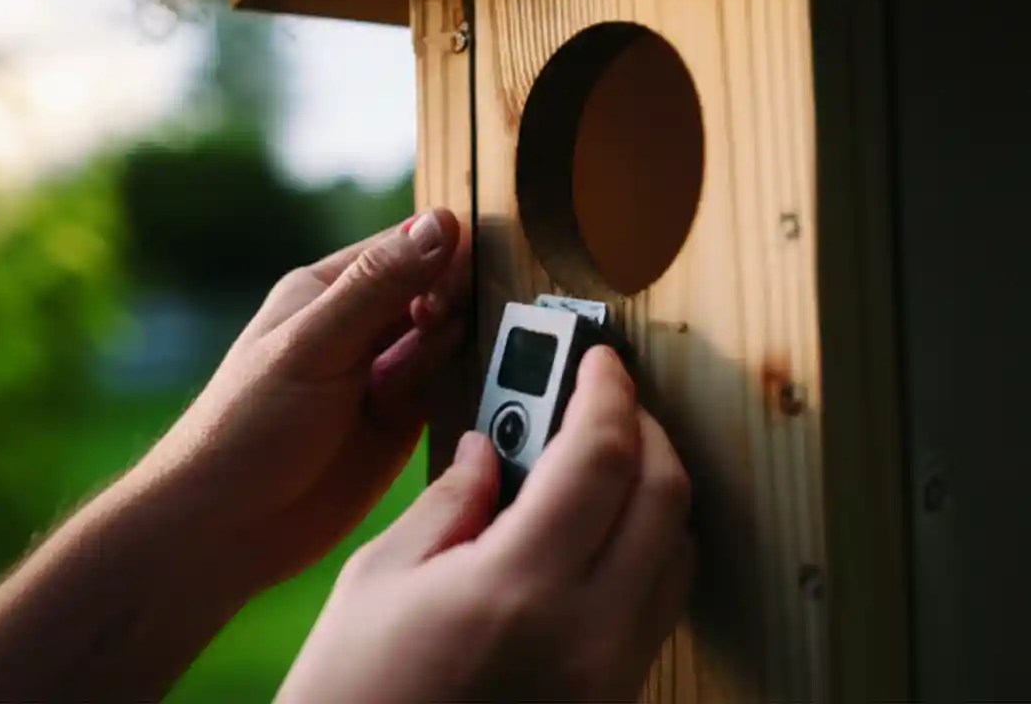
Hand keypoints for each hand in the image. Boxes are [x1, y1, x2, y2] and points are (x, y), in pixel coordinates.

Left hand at [135, 208, 470, 589]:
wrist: (226, 528)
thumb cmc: (248, 426)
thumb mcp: (315, 345)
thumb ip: (380, 286)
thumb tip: (443, 224)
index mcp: (331, 291)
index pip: (406, 247)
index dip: (442, 252)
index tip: (461, 275)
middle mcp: (363, 327)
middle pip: (436, 291)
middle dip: (451, 305)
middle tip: (433, 333)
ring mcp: (386, 376)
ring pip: (449, 342)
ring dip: (454, 352)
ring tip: (409, 384)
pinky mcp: (405, 422)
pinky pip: (452, 391)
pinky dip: (464, 390)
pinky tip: (457, 398)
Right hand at [277, 347, 694, 702]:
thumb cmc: (353, 697)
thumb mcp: (378, 582)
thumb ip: (449, 502)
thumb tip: (489, 447)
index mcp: (518, 590)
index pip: (601, 458)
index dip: (605, 392)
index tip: (600, 360)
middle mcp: (587, 634)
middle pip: (664, 495)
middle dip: (642, 429)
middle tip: (600, 400)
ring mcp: (611, 674)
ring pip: (677, 549)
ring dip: (653, 488)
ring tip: (598, 460)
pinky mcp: (613, 698)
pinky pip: (660, 602)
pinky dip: (648, 546)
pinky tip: (596, 532)